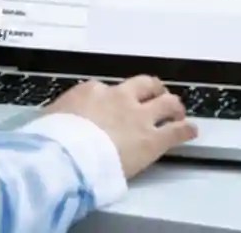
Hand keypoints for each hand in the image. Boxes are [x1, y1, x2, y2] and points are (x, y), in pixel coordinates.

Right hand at [46, 75, 197, 177]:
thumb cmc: (52, 140)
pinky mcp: (152, 139)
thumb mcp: (49, 119)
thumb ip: (57, 116)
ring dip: (174, 107)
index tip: (116, 103)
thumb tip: (51, 122)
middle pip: (144, 86)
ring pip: (166, 103)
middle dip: (153, 90)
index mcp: (92, 91)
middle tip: (157, 94)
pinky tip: (191, 131)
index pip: (109, 89)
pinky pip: (176, 131)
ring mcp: (138, 117)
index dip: (115, 98)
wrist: (66, 154)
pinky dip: (186, 130)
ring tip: (178, 111)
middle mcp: (119, 98)